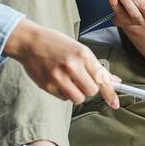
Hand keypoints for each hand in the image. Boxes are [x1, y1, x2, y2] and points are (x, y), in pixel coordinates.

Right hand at [2, 20, 120, 106]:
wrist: (29, 42)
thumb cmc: (56, 44)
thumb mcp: (79, 50)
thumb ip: (96, 67)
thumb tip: (114, 80)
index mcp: (83, 54)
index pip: (101, 78)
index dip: (110, 93)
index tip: (115, 103)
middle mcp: (72, 65)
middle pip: (91, 91)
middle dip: (89, 89)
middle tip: (82, 80)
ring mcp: (58, 77)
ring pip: (78, 98)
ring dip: (77, 93)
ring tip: (70, 81)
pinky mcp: (48, 86)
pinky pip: (64, 98)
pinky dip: (64, 92)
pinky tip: (58, 80)